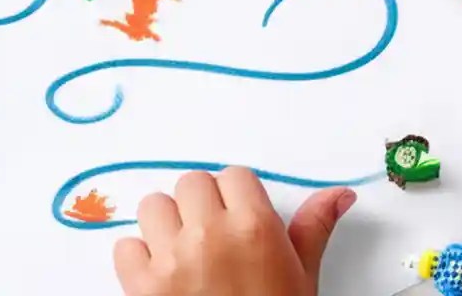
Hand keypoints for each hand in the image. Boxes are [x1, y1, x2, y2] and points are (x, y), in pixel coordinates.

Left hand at [114, 168, 355, 295]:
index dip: (236, 196)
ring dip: (165, 224)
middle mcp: (211, 234)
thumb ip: (313, 228)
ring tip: (183, 251)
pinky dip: (137, 259)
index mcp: (254, 227)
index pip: (234, 176)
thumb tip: (337, 197)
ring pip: (154, 206)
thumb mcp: (303, 277)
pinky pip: (125, 247)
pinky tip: (160, 275)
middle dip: (200, 204)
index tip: (238, 215)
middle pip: (192, 183)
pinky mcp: (141, 285)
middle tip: (212, 234)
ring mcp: (172, 259)